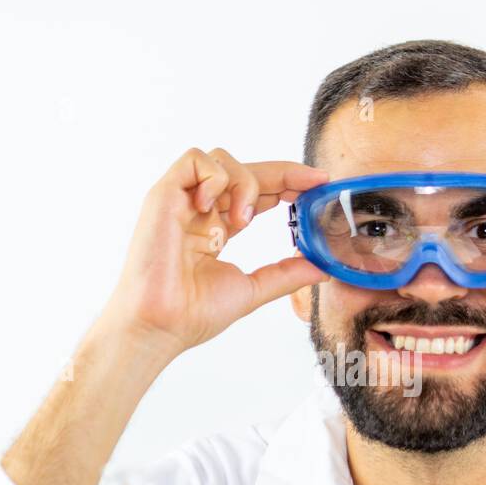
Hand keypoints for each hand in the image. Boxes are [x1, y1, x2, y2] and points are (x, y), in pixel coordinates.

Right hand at [105, 148, 329, 355]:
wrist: (163, 324)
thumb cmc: (193, 313)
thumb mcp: (253, 288)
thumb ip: (285, 274)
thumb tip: (322, 268)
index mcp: (216, 229)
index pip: (256, 193)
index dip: (286, 184)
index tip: (319, 185)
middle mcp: (199, 210)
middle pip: (245, 170)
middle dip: (283, 172)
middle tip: (312, 183)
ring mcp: (181, 201)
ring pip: (221, 160)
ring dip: (245, 183)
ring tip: (244, 220)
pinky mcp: (163, 195)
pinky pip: (194, 160)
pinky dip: (213, 177)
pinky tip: (213, 209)